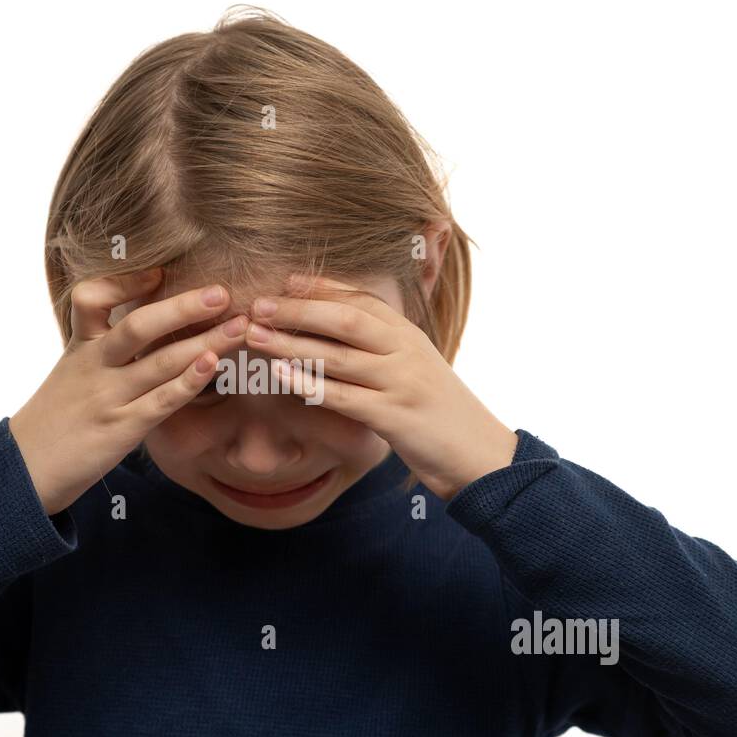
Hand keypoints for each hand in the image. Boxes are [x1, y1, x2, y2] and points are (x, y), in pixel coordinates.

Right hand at [9, 268, 247, 513]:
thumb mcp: (72, 372)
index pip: (92, 298)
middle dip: (184, 306)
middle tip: (222, 292)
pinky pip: (160, 400)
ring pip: (160, 361)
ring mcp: (108, 397)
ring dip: (205, 341)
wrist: (26, 468)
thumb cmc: (58, 418)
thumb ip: (104, 347)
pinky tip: (213, 365)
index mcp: (80, 346)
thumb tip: (148, 322)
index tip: (160, 272)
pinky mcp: (121, 428)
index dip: (126, 281)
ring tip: (240, 327)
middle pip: (139, 326)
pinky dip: (189, 381)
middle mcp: (94, 366)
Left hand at [244, 274, 518, 499]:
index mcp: (409, 335)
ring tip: (255, 336)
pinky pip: (345, 397)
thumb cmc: (440, 414)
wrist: (481, 455)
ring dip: (292, 344)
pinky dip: (310, 385)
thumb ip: (384, 350)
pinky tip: (281, 377)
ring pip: (338, 356)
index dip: (321, 288)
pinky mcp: (395, 417)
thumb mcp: (416, 370)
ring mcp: (401, 383)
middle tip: (258, 305)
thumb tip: (337, 334)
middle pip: (345, 319)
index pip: (361, 299)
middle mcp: (405, 351)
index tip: (285, 281)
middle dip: (298, 309)